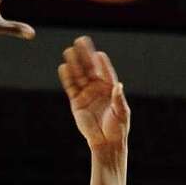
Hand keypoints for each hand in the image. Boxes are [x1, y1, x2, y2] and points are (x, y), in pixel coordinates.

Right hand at [59, 37, 129, 158]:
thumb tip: (119, 85)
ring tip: (68, 50)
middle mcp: (97, 88)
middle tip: (80, 41)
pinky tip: (63, 67)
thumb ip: (118, 99)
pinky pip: (71, 87)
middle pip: (90, 68)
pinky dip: (67, 78)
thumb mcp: (122, 113)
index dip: (102, 63)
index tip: (98, 54)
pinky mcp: (76, 102)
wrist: (106, 143)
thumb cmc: (117, 128)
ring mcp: (86, 94)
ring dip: (74, 63)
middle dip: (85, 55)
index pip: (105, 71)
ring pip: (79, 75)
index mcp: (110, 88)